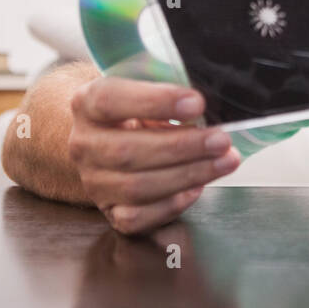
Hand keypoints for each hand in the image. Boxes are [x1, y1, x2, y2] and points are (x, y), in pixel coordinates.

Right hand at [67, 77, 240, 234]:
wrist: (115, 140)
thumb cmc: (140, 111)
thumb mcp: (147, 90)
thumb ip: (168, 95)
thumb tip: (203, 107)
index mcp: (87, 103)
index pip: (110, 100)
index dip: (155, 102)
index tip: (196, 103)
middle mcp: (84, 144)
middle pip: (127, 151)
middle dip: (182, 147)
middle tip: (221, 140)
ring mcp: (94, 181)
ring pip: (136, 187)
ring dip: (188, 175)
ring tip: (224, 161)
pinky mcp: (110, 211)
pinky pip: (137, 217)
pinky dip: (171, 204)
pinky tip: (197, 188)